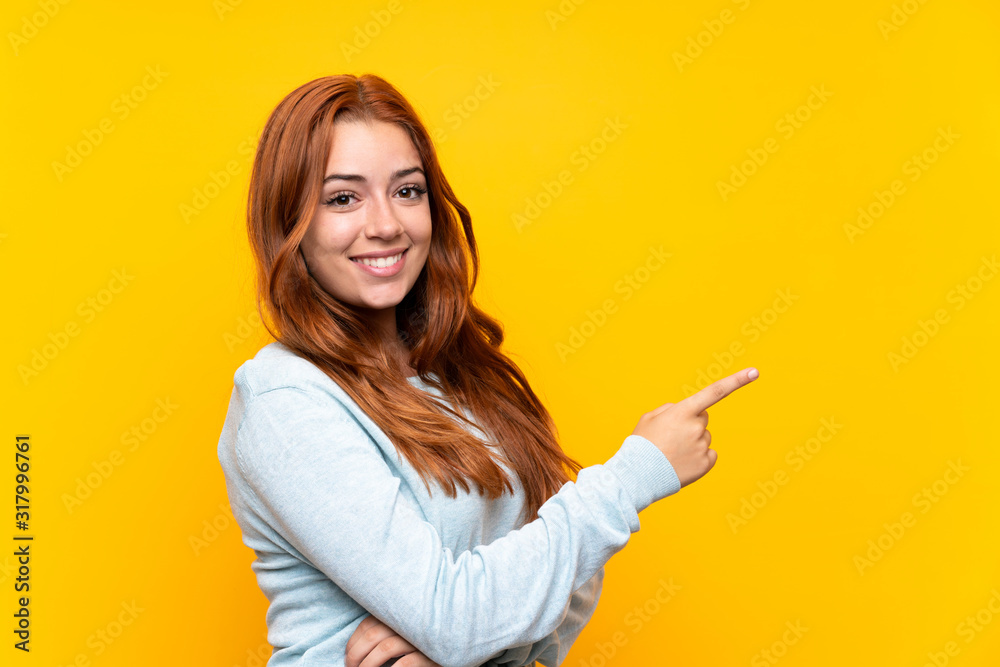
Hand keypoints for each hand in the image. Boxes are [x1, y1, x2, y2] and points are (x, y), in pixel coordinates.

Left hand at [345, 614, 442, 666]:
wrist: (461, 640)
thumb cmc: (425, 639)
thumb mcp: (406, 629)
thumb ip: (388, 629)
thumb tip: (356, 649)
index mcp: (400, 612)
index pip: (368, 623)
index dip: (353, 641)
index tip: (347, 655)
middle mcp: (409, 621)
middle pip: (373, 635)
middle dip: (356, 655)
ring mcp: (420, 637)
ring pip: (385, 649)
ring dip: (368, 665)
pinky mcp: (431, 654)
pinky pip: (404, 664)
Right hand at [630, 367, 758, 487]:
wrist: (639, 475)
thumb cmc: (642, 444)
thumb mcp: (649, 418)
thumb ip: (670, 409)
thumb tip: (684, 411)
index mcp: (683, 411)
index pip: (715, 391)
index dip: (736, 380)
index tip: (754, 372)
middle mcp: (697, 427)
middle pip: (703, 418)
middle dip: (691, 423)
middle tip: (671, 436)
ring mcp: (703, 445)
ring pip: (704, 437)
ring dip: (692, 442)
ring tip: (672, 452)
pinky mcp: (706, 463)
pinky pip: (708, 454)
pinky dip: (698, 457)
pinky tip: (682, 462)